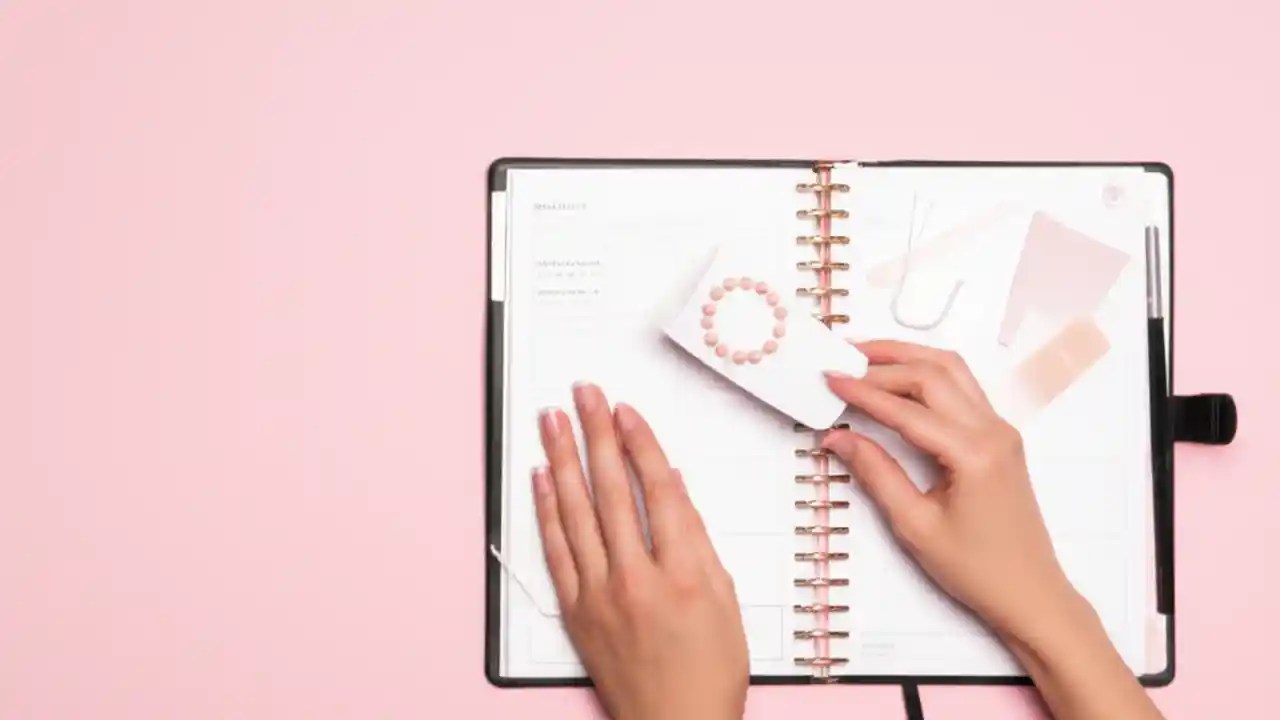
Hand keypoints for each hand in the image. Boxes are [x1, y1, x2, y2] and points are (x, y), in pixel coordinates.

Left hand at [535, 383, 747, 719]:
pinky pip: (556, 549)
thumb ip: (698, 541)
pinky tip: (541, 478)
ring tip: (553, 421)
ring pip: (576, 512)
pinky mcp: (576, 611)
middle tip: (584, 396)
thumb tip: (675, 492)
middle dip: (597, 435)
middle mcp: (636, 579)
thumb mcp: (725, 601)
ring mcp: (600, 594)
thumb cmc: (708, 673)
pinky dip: (546, 510)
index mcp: (683, 574)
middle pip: (612, 491)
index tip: (626, 412)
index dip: (641, 445)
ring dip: (563, 459)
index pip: (658, 490)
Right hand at [823, 340, 1162, 719]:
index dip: (863, 392)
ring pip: (952, 371)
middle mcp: (993, 432)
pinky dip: (927, 374)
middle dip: (883, 364)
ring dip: (909, 359)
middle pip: (932, 374)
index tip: (831, 380)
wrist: (1030, 592)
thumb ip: (876, 474)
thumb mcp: (915, 525)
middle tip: (842, 363)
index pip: (907, 409)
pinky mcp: (999, 438)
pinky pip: (962, 388)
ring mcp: (1000, 431)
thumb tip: (840, 439)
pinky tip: (900, 379)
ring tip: (867, 356)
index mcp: (974, 454)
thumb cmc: (979, 569)